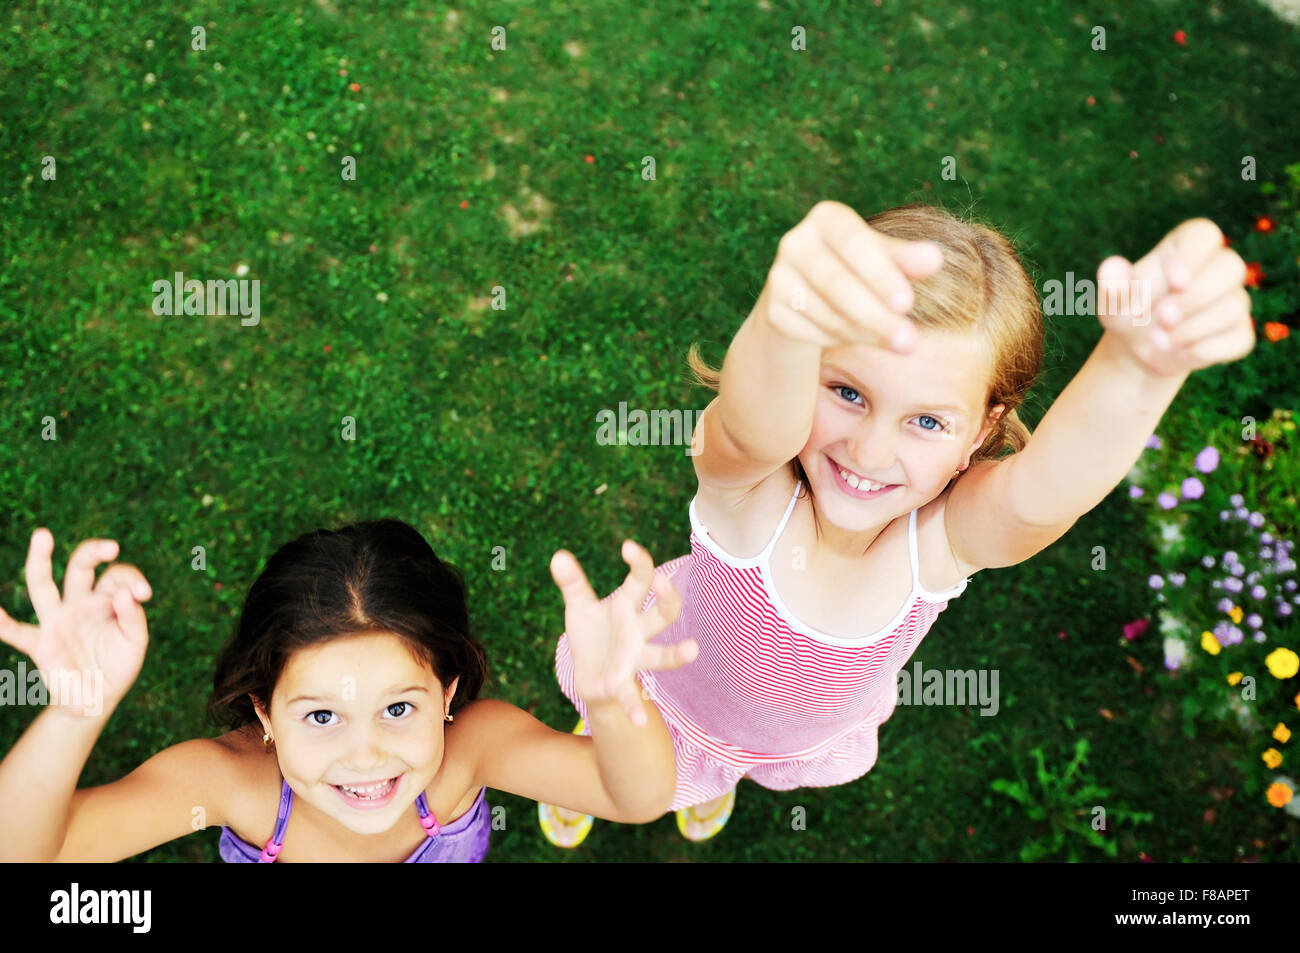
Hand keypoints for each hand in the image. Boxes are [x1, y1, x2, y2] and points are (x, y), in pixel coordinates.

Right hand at [0, 530, 150, 719]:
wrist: (98, 698)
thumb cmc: (118, 663)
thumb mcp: (134, 642)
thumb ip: (133, 618)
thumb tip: (126, 594)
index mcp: (105, 599)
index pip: (116, 576)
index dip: (131, 579)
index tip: (144, 593)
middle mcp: (78, 602)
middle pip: (79, 567)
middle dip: (91, 552)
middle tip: (111, 546)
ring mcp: (56, 620)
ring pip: (43, 586)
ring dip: (41, 561)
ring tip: (43, 535)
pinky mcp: (40, 644)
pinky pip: (17, 631)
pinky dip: (3, 624)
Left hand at [551, 540, 696, 726]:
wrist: (588, 674)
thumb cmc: (591, 633)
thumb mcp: (579, 606)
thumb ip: (572, 583)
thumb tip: (558, 556)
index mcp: (627, 606)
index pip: (641, 579)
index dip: (639, 561)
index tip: (628, 546)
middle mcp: (639, 631)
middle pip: (664, 613)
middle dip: (668, 598)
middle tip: (662, 581)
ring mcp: (635, 658)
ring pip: (662, 656)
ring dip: (677, 654)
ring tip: (692, 650)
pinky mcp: (622, 683)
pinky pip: (631, 695)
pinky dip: (635, 708)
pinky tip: (638, 721)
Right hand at [759, 200, 944, 352]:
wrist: (806, 296)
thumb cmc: (856, 269)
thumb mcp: (882, 259)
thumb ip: (905, 259)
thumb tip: (935, 259)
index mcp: (826, 218)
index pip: (853, 242)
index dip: (879, 273)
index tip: (908, 303)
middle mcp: (795, 242)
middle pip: (836, 283)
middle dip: (875, 315)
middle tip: (909, 341)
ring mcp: (779, 278)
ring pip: (826, 312)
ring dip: (866, 332)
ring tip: (899, 343)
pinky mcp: (773, 311)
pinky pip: (812, 332)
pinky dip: (842, 339)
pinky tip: (864, 338)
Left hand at [1096, 218, 1254, 376]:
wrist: (1138, 350)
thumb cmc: (1128, 314)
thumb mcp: (1113, 303)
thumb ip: (1112, 286)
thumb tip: (1111, 268)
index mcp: (1184, 249)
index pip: (1203, 235)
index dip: (1193, 254)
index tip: (1174, 280)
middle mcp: (1216, 269)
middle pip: (1230, 267)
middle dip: (1196, 296)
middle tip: (1163, 317)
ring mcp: (1232, 300)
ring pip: (1233, 306)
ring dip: (1192, 329)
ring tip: (1157, 340)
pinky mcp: (1239, 333)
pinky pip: (1238, 339)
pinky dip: (1204, 351)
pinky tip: (1177, 353)